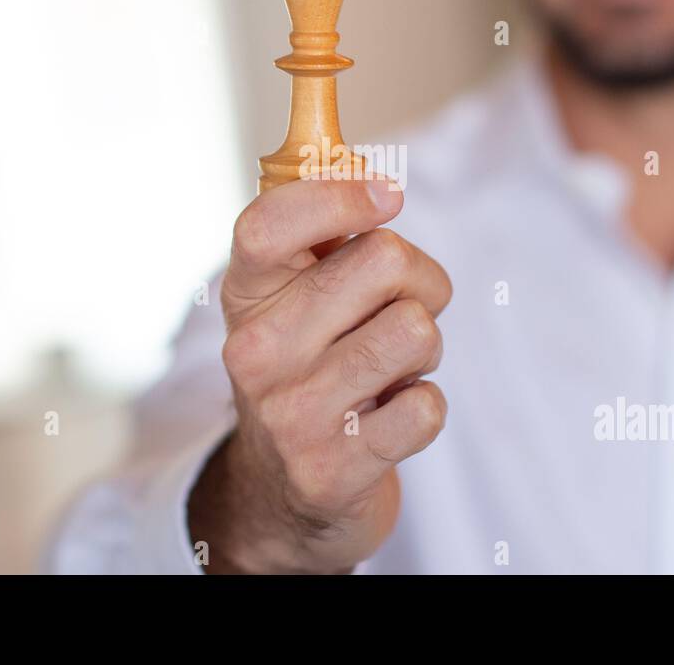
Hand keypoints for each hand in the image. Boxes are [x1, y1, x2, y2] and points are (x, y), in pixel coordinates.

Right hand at [188, 177, 451, 573]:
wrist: (282, 496)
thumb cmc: (308, 371)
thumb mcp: (293, 300)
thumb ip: (325, 238)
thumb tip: (373, 178)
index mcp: (246, 295)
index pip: (270, 224)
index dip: (338, 195)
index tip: (388, 195)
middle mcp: (257, 350)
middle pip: (383, 259)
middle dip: (420, 279)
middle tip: (398, 310)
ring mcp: (291, 413)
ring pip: (417, 329)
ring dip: (424, 348)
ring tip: (389, 369)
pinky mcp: (331, 470)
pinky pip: (427, 406)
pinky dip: (424, 408)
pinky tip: (388, 418)